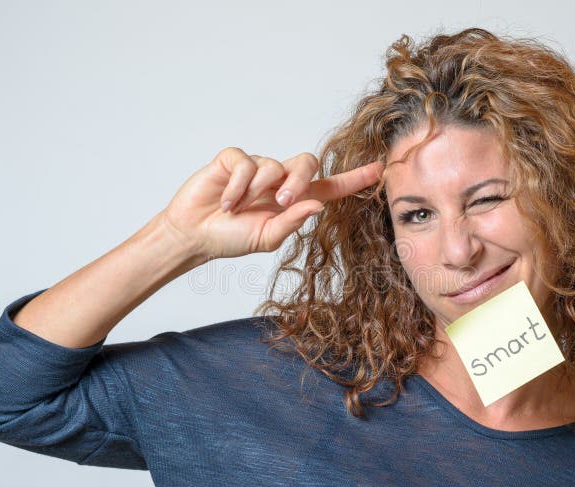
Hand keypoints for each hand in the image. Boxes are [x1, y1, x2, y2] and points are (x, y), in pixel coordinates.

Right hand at [160, 147, 383, 261]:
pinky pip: (245, 162)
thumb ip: (292, 222)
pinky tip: (226, 202)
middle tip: (281, 200)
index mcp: (294, 201)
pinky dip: (236, 186)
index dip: (355, 178)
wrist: (194, 236)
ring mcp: (257, 168)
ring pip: (273, 164)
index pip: (330, 187)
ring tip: (238, 208)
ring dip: (256, 190)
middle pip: (306, 163)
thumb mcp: (266, 238)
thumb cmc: (231, 238)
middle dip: (298, 180)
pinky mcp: (233, 160)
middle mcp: (279, 180)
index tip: (380, 168)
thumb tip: (318, 205)